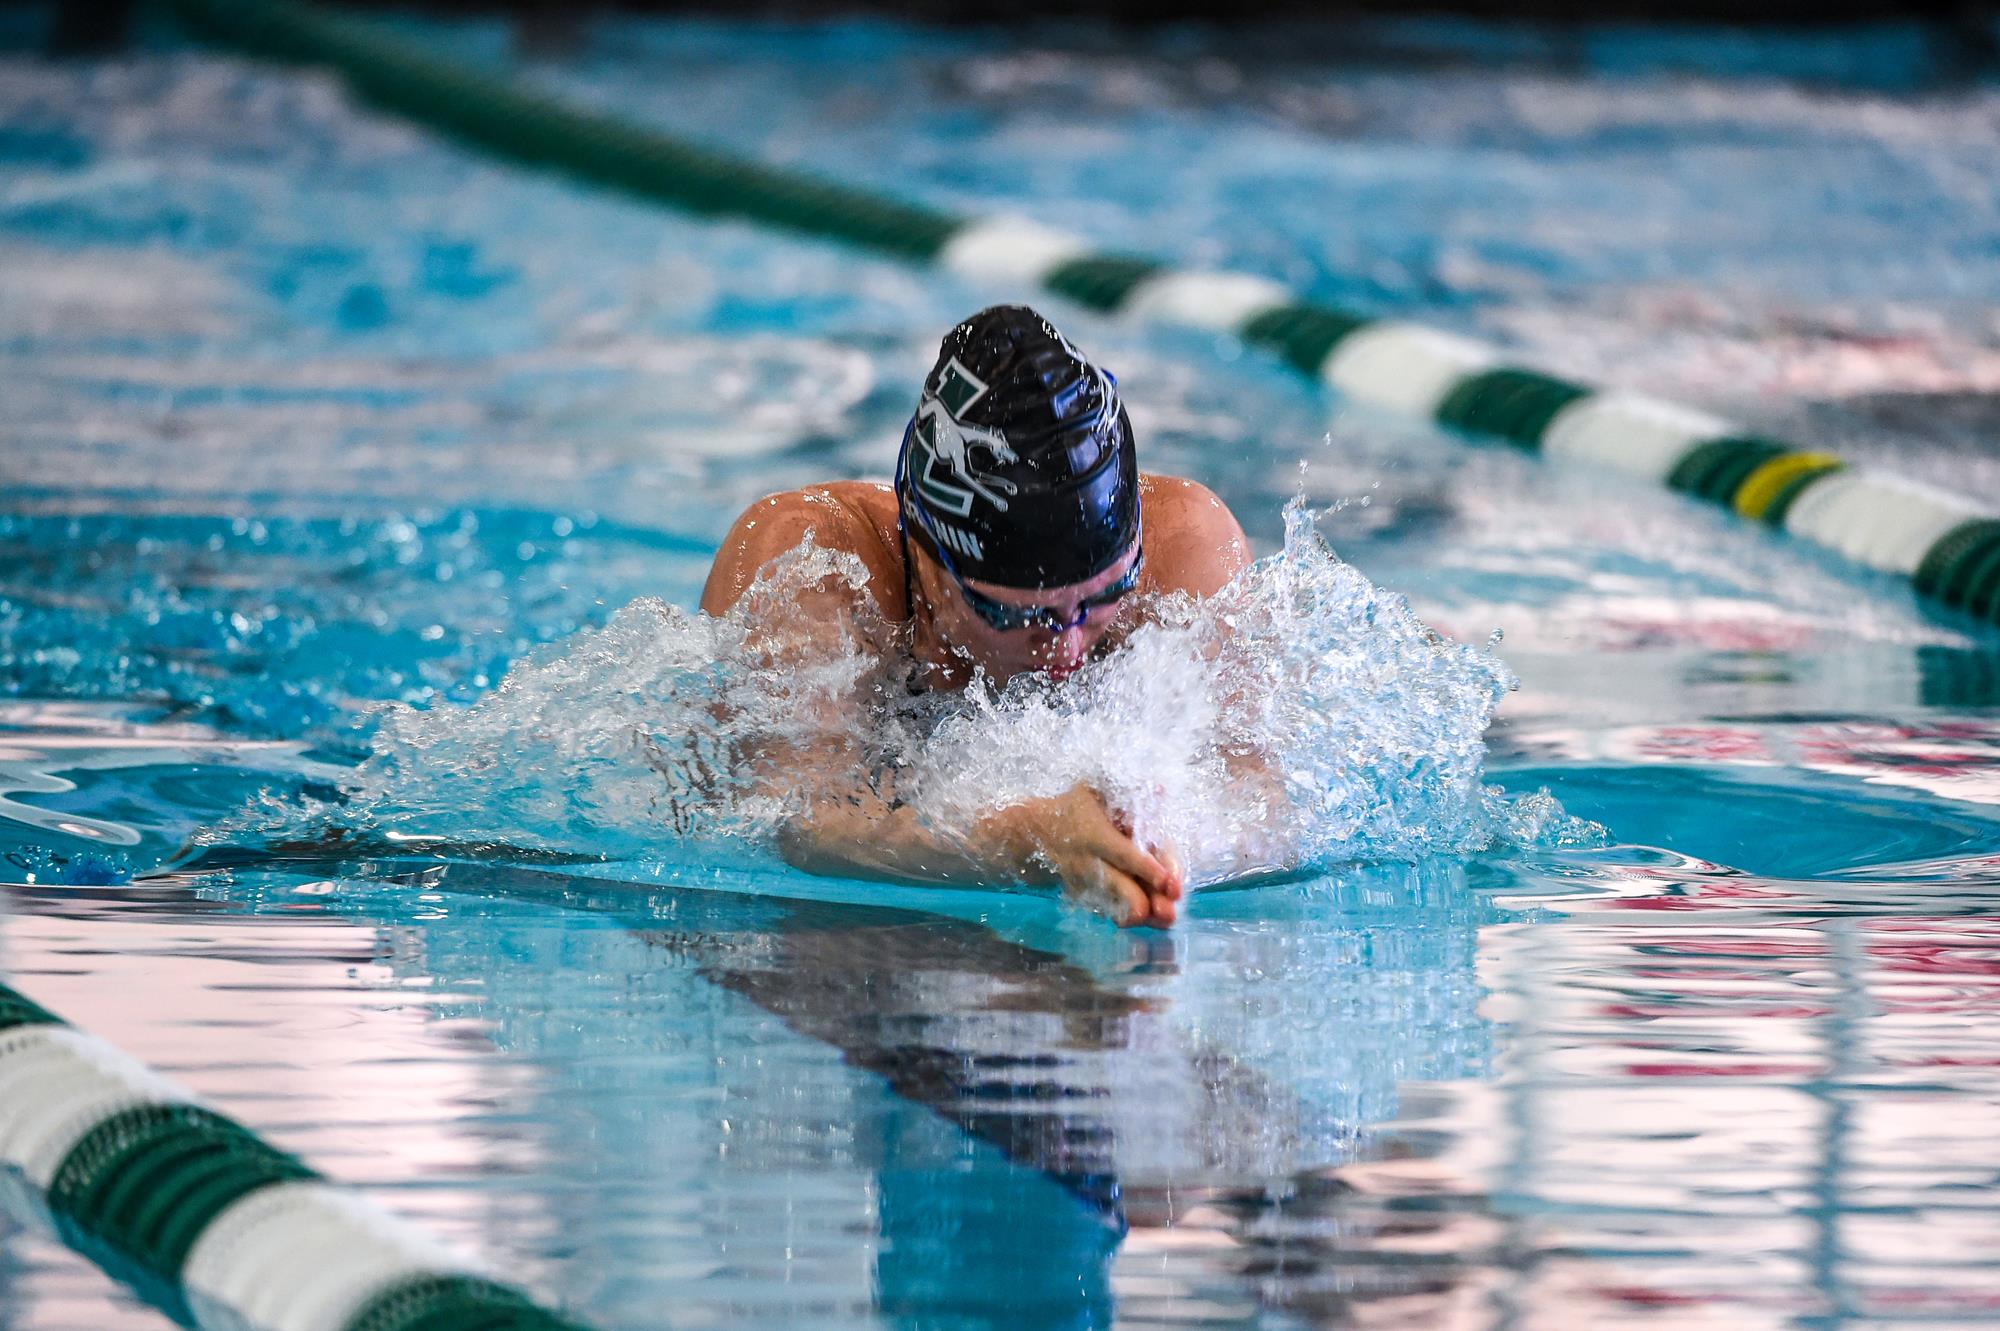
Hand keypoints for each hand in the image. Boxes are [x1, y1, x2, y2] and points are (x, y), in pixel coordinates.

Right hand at [980, 784, 1185, 927]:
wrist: (1037, 835)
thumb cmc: (1075, 808)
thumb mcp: (1095, 791)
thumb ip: (1129, 791)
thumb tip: (1161, 790)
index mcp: (1094, 835)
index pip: (1122, 853)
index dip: (1145, 867)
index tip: (1167, 881)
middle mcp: (1088, 863)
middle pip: (1116, 885)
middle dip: (1140, 900)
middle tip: (1167, 913)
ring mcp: (1086, 884)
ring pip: (1113, 905)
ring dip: (1139, 913)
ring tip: (1165, 920)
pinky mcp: (1085, 897)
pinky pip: (1108, 911)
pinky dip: (1128, 916)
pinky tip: (1153, 921)